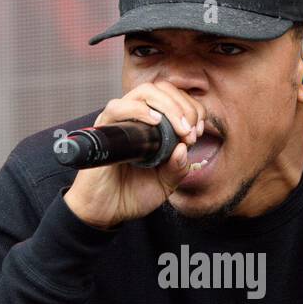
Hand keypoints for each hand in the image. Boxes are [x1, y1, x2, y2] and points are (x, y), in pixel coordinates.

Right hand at [64, 80, 206, 228]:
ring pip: (145, 92)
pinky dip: (140, 110)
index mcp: (152, 126)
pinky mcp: (104, 130)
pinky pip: (119, 108)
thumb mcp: (165, 185)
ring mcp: (120, 122)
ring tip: (179, 129)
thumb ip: (178, 169)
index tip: (197, 132)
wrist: (105, 213)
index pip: (174, 98)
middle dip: (184, 107)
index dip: (192, 109)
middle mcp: (136, 118)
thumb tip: (184, 147)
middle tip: (190, 133)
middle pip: (162, 89)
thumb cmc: (131, 196)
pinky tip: (155, 122)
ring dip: (169, 106)